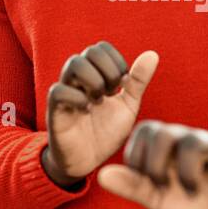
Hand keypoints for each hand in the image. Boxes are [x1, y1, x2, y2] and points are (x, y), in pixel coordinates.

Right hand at [43, 41, 158, 186]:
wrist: (88, 160)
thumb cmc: (106, 131)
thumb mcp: (128, 105)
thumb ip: (137, 81)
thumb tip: (153, 54)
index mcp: (94, 74)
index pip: (101, 48)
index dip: (116, 62)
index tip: (122, 85)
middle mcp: (78, 79)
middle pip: (89, 51)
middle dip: (108, 70)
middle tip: (112, 93)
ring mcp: (65, 92)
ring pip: (74, 64)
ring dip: (94, 80)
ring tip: (99, 101)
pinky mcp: (54, 109)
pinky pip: (59, 91)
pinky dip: (78, 98)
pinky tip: (87, 110)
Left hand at [96, 121, 207, 208]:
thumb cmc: (194, 202)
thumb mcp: (160, 198)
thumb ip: (133, 186)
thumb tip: (100, 175)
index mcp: (169, 146)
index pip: (145, 131)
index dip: (137, 155)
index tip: (144, 181)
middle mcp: (190, 140)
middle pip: (166, 131)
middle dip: (156, 162)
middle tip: (161, 186)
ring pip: (195, 142)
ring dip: (187, 172)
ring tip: (190, 192)